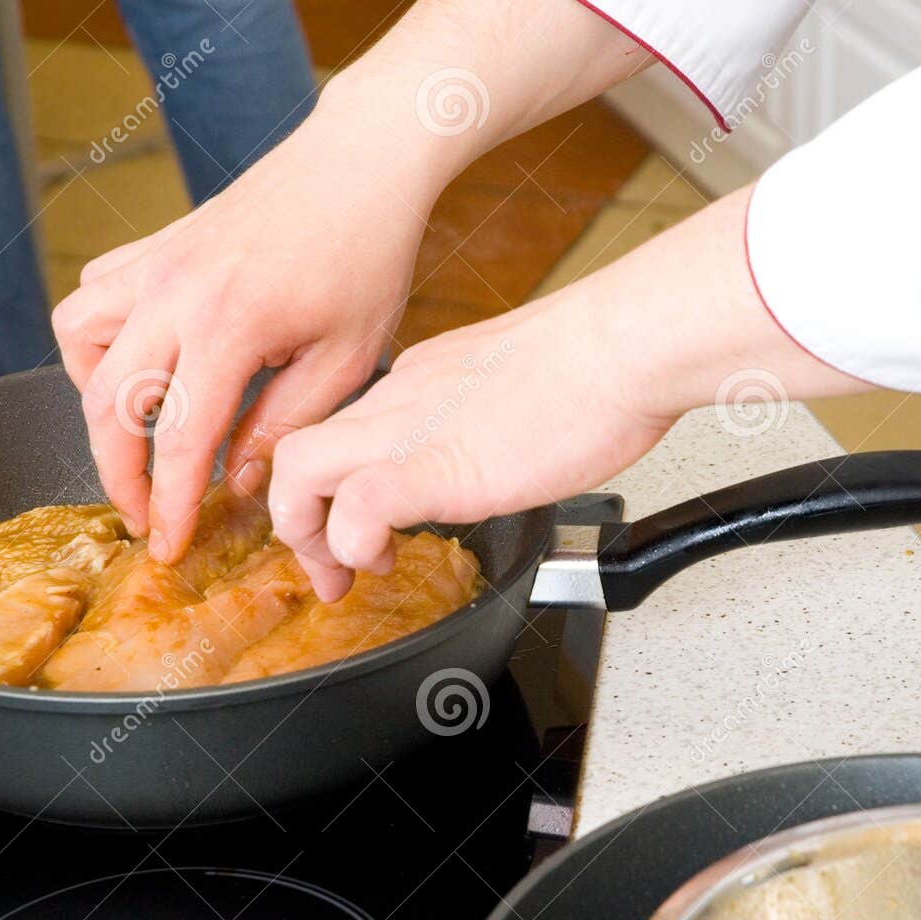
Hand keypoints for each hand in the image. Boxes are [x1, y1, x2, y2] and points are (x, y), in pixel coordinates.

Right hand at [52, 77, 448, 561]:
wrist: (360, 163)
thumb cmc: (368, 257)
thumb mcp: (347, 359)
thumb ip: (286, 426)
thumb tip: (238, 482)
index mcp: (229, 327)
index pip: (177, 440)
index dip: (168, 505)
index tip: (169, 546)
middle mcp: (174, 293)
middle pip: (108, 404)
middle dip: (116, 474)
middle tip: (140, 516)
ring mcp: (156, 263)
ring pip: (79, 342)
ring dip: (96, 400)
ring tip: (137, 435)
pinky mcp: (155, 244)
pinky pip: (92, 298)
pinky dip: (97, 341)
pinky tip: (139, 366)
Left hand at [268, 187, 864, 599]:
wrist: (623, 345)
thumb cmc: (601, 364)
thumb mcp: (521, 387)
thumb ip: (492, 420)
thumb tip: (507, 450)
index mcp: (420, 382)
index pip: (342, 432)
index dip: (330, 489)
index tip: (353, 530)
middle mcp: (400, 401)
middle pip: (298, 451)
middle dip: (297, 520)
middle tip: (331, 567)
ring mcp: (409, 431)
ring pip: (298, 470)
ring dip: (305, 533)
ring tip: (341, 573)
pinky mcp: (434, 466)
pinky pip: (354, 506)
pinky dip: (348, 541)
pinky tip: (377, 559)